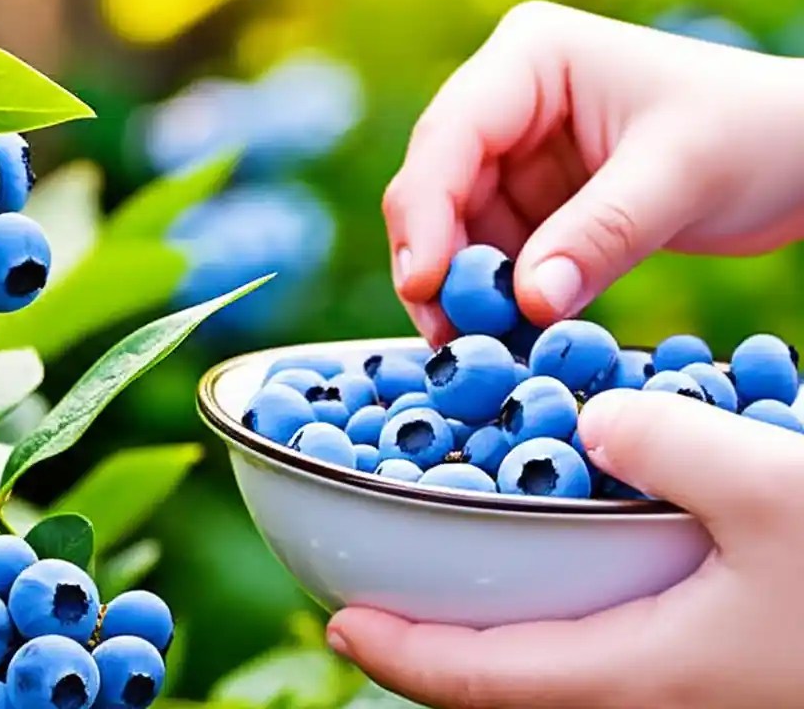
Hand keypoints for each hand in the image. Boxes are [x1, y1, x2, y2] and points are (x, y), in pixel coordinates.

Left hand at [327, 390, 803, 707]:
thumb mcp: (777, 488)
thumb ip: (667, 444)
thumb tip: (594, 417)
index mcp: (643, 670)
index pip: (485, 679)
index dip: (401, 654)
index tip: (339, 618)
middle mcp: (654, 692)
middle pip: (509, 684)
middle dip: (436, 649)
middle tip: (382, 596)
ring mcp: (690, 686)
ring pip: (559, 668)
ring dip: (496, 632)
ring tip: (456, 575)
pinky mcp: (722, 662)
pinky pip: (611, 644)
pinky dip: (562, 610)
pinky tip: (569, 561)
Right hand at [383, 1, 803, 344]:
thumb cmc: (756, 134)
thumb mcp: (678, 178)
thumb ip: (600, 237)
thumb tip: (529, 303)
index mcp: (531, 58)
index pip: (452, 137)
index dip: (426, 213)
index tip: (426, 285)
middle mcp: (508, 102)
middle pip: (437, 189)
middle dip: (440, 265)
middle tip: (449, 338)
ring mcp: (517, 155)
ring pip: (456, 233)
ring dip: (466, 294)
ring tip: (486, 349)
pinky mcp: (534, 204)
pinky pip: (494, 258)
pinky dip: (498, 302)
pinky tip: (512, 338)